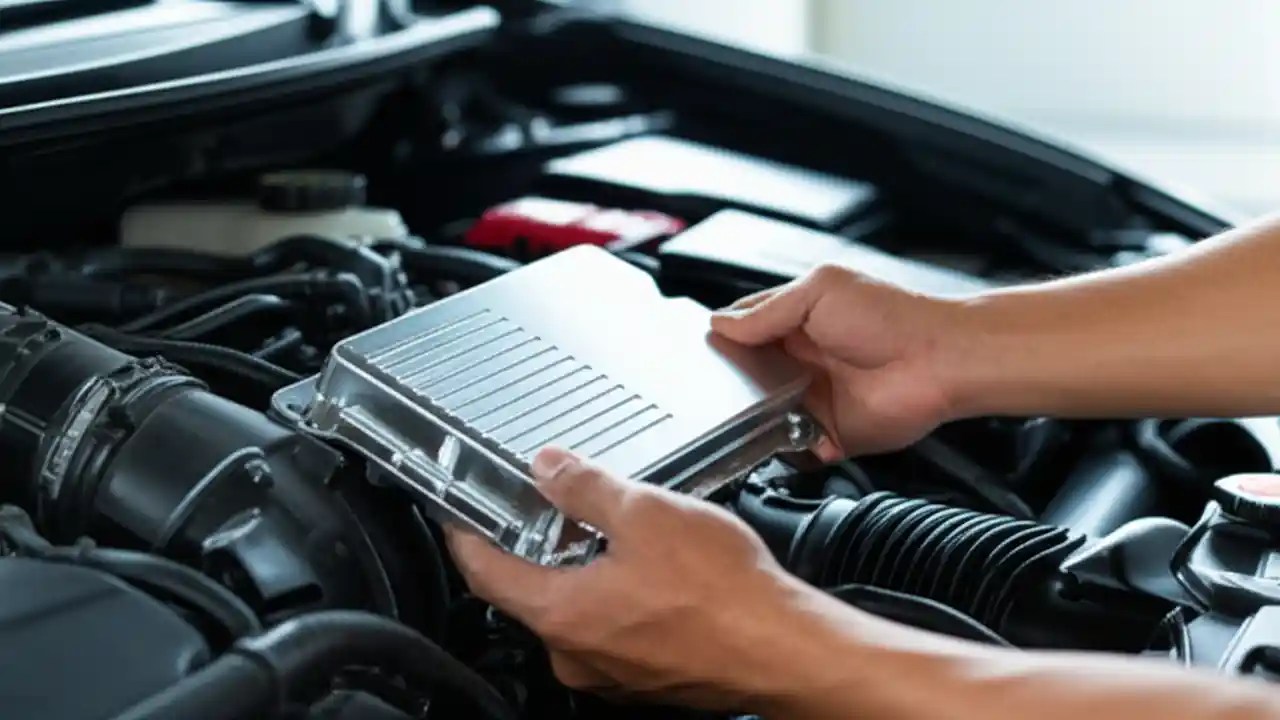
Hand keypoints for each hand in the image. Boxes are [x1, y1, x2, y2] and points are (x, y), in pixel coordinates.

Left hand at [446, 447, 813, 710]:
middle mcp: (578, 654)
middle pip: (530, 593)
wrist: (786, 649)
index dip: (465, 536)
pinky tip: (653, 571)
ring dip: (583, 571)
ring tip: (616, 532)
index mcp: (562, 615)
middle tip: (548, 506)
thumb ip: (586, 487)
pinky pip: (614, 630)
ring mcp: (613, 672)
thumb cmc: (722, 593)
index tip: (456, 515)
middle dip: (535, 547)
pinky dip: (617, 597)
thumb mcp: (645, 513)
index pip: (483, 573)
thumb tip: (549, 467)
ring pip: (577, 612)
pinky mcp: (648, 676)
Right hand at [711, 264, 965, 457]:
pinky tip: (795, 431)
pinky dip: (787, 446)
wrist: (939, 361)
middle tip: (730, 386)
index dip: (722, 340)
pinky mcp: (827, 433)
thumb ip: (768, 310)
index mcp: (794, 320)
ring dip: (757, 418)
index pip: (742, 330)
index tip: (705, 352)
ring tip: (764, 410)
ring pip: (761, 416)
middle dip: (732, 385)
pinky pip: (792, 448)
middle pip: (744, 378)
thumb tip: (720, 324)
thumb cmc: (893, 317)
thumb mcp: (821, 291)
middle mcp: (799, 360)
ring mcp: (811, 398)